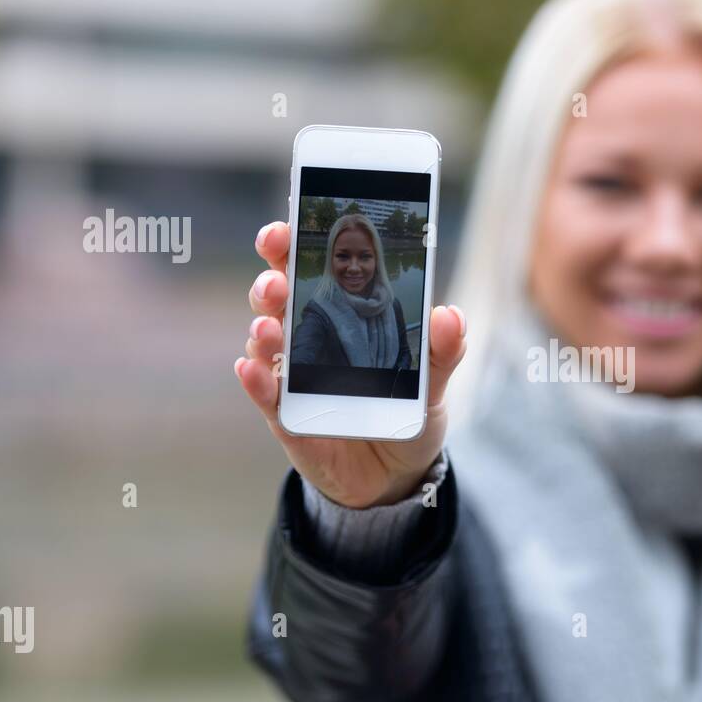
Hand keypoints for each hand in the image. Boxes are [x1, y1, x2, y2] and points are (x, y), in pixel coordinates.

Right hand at [235, 221, 466, 507]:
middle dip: (271, 279)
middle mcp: (307, 339)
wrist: (396, 477)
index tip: (288, 223)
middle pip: (277, 298)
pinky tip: (252, 370)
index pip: (310, 269)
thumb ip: (441, 350)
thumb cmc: (406, 414)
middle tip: (277, 276)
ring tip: (270, 326)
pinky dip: (256, 382)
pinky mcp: (286, 419)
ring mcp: (291, 378)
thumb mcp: (432, 383)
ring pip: (264, 342)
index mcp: (340, 315)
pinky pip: (266, 396)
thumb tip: (449, 315)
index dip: (293, 243)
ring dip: (263, 328)